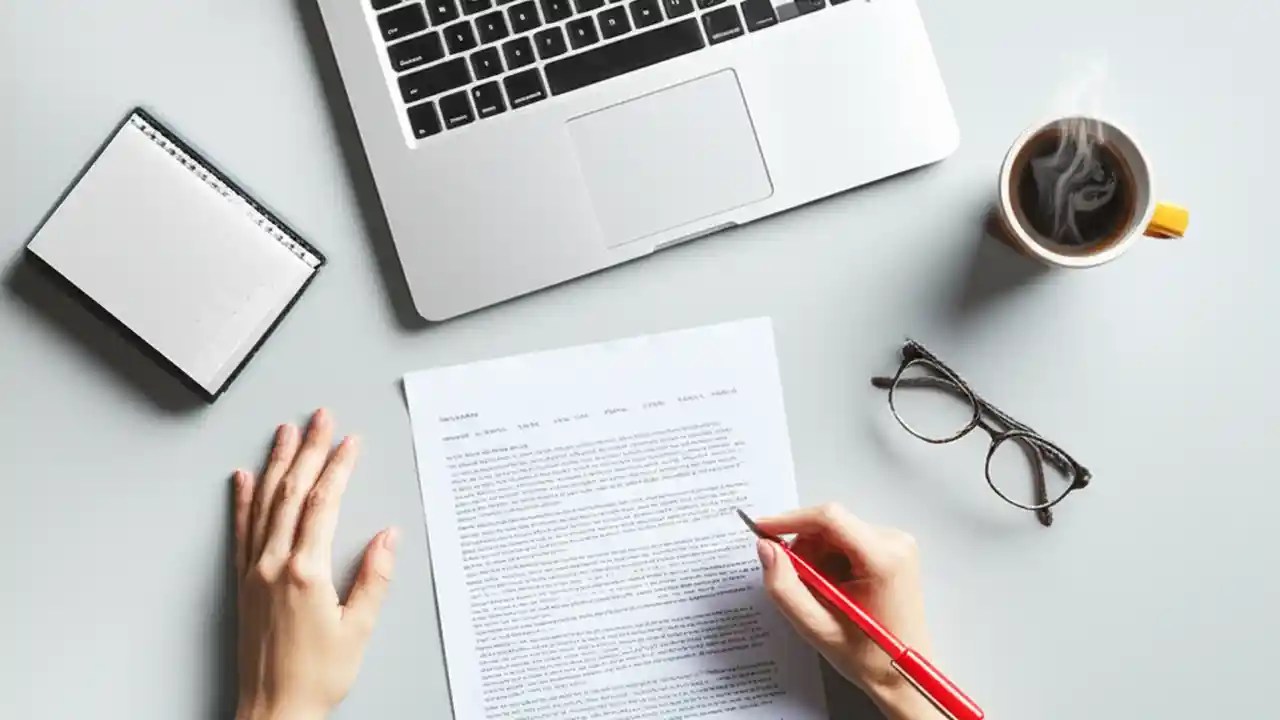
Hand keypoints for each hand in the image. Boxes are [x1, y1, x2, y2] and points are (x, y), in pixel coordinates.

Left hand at [232, 409, 397, 719]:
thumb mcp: (358, 628)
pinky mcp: (243, 583)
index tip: (350, 442)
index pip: (324, 503)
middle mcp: (274, 565)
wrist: (274, 710)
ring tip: (286, 433)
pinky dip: (243, 501)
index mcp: (305, 571)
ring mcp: (254, 571)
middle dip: (308, 451)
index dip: (338, 467)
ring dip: (276, 464)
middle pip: (293, 493)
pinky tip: (244, 479)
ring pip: (265, 504)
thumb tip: (388, 537)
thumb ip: (373, 577)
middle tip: (320, 419)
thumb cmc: (316, 677)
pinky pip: (241, 531)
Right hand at [754, 504, 939, 719]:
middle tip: (803, 587)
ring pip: (835, 534)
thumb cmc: (869, 657)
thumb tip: (766, 548)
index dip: (790, 520)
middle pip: (830, 526)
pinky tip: (837, 591)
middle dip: (806, 551)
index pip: (829, 518)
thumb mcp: (818, 628)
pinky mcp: (892, 550)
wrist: (903, 676)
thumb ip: (785, 588)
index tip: (762, 530)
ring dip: (817, 559)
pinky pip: (846, 542)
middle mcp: (894, 543)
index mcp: (883, 559)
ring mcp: (896, 544)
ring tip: (824, 596)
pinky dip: (831, 562)